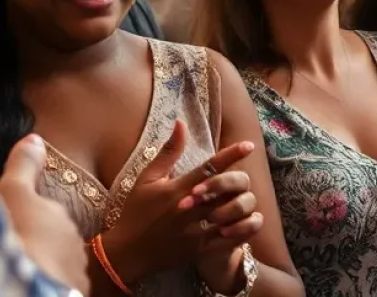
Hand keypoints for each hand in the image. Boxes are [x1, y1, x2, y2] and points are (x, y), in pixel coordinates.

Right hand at [0, 133, 89, 295]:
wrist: (26, 288)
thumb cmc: (16, 237)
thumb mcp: (12, 193)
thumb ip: (23, 166)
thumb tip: (35, 137)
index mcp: (60, 216)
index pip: (49, 215)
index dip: (32, 220)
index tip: (19, 229)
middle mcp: (74, 244)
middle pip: (56, 241)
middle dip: (42, 244)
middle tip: (17, 251)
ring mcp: (75, 274)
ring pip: (59, 267)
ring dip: (45, 267)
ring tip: (22, 270)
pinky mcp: (74, 295)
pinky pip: (59, 288)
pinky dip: (48, 287)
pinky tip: (30, 287)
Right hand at [105, 120, 255, 283]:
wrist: (127, 253)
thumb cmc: (136, 211)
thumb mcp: (148, 178)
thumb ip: (168, 151)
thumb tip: (181, 123)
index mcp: (178, 189)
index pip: (210, 167)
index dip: (231, 155)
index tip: (248, 145)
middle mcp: (190, 209)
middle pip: (225, 191)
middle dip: (239, 181)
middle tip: (246, 175)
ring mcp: (196, 232)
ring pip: (230, 216)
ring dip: (242, 205)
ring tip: (248, 197)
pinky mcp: (199, 251)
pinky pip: (229, 241)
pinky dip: (242, 230)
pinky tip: (249, 220)